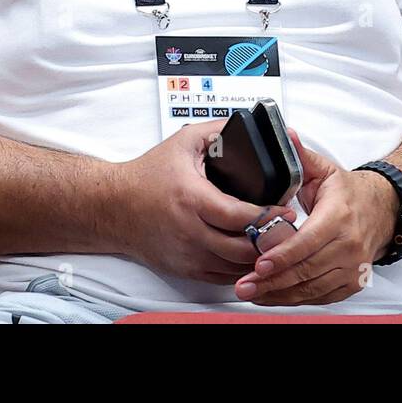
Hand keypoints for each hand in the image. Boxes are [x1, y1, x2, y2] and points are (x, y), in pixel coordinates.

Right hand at [115, 121, 296, 284]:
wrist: (114, 206)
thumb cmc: (147, 175)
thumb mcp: (183, 142)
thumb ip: (217, 131)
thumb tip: (247, 125)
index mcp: (192, 198)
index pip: (240, 216)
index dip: (268, 217)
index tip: (286, 211)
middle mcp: (189, 231)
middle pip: (242, 248)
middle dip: (270, 240)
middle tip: (288, 229)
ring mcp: (187, 255)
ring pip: (235, 267)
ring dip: (258, 257)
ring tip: (275, 242)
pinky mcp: (185, 269)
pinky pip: (223, 277)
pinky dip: (241, 268)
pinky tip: (251, 255)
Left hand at [234, 132, 398, 306]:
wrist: (384, 211)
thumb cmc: (350, 193)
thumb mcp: (325, 170)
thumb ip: (300, 156)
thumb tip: (285, 136)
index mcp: (339, 215)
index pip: (308, 241)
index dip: (283, 255)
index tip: (259, 264)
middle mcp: (349, 244)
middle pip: (306, 269)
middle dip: (272, 280)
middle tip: (244, 284)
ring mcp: (353, 267)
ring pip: (312, 287)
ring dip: (280, 294)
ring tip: (252, 293)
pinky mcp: (352, 282)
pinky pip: (321, 297)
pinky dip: (296, 299)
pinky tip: (274, 296)